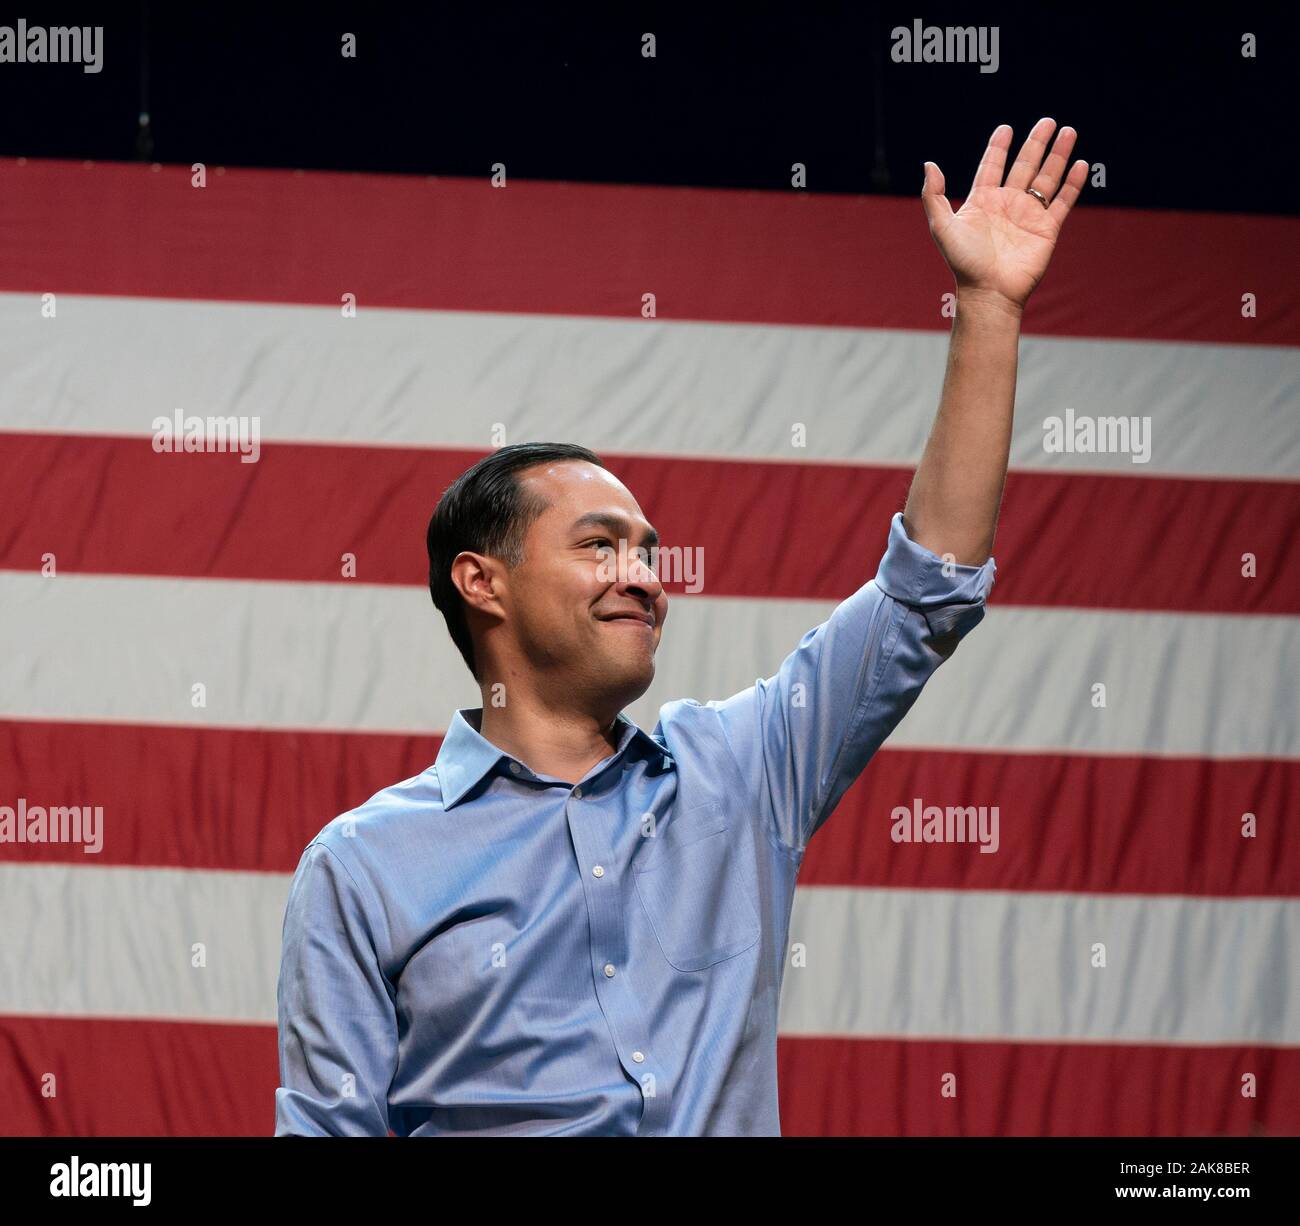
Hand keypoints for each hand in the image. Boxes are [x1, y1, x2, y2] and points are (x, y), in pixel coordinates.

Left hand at [922, 118, 1086, 309]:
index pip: (992, 167)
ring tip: (1068, 131)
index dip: (999, 147)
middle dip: (1036, 143)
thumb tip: (929, 164)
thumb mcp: (942, 226)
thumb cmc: (964, 262)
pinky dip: (1072, 183)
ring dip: (1058, 155)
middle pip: (1024, 166)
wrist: (989, 291)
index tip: (1006, 128)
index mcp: (983, 202)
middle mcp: (1007, 205)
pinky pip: (1062, 201)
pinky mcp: (1047, 228)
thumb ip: (933, 195)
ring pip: (1046, 178)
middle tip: (1047, 121)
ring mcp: (1028, 215)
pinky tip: (1079, 163)